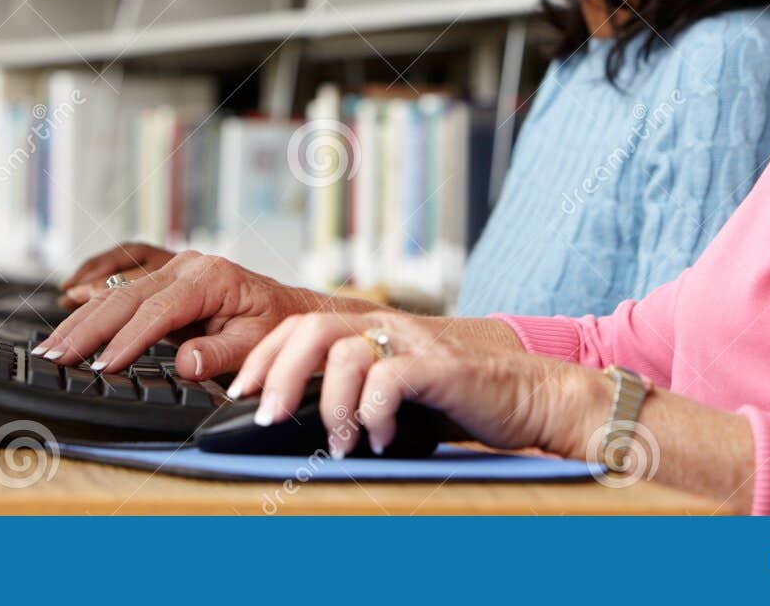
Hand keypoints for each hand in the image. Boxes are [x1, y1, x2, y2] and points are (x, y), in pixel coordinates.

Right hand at [34, 251, 372, 377]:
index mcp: (211, 278)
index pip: (158, 311)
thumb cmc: (276, 326)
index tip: (102, 366)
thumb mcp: (257, 343)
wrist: (288, 308)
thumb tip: (186, 363)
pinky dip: (93, 298)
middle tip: (56, 357)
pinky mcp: (165, 274)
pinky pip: (121, 283)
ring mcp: (175, 266)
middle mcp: (189, 265)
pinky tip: (68, 310)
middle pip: (127, 296)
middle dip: (88, 328)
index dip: (127, 340)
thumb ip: (222, 353)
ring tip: (50, 345)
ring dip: (82, 317)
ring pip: (118, 290)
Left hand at [228, 311, 608, 459]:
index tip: (240, 392)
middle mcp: (387, 327)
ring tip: (339, 443)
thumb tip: (297, 421)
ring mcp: (414, 344)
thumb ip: (355, 391)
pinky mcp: (442, 368)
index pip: (299, 326)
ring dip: (331, 406)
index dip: (265, 357)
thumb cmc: (461, 398)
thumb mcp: (395, 389)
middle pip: (311, 331)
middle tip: (268, 417)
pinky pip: (390, 381)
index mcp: (370, 329)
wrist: (530, 394)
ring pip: (345, 354)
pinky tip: (380, 441)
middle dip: (280, 375)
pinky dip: (374, 415)